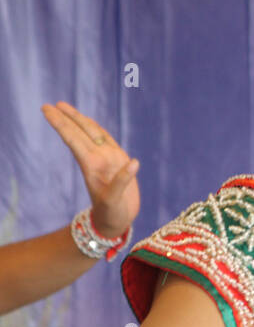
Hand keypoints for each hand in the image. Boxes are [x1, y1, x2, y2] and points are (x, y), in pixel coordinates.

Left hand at [41, 102, 139, 238]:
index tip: (47, 109)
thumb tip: (134, 162)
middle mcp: (97, 157)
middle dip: (66, 117)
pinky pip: (106, 139)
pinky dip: (97, 129)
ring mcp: (107, 158)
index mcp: (92, 164)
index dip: (61, 123)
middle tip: (51, 104)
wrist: (114, 222)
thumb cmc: (111, 213)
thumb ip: (122, 182)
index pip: (73, 138)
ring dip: (79, 120)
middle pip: (80, 132)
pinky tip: (90, 124)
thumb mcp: (113, 201)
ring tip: (65, 109)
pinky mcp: (118, 161)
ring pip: (91, 133)